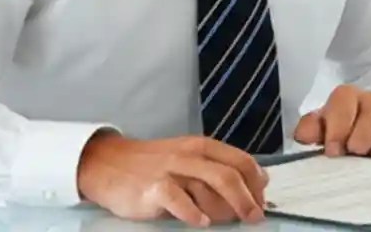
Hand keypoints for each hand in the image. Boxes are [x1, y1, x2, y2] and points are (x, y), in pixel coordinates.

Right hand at [76, 131, 268, 226]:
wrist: (108, 164)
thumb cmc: (153, 165)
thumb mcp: (187, 159)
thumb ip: (217, 169)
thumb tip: (257, 184)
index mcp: (202, 147)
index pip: (241, 161)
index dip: (257, 183)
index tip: (262, 201)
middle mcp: (189, 154)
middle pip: (229, 175)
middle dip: (248, 199)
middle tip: (255, 218)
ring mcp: (171, 170)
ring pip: (209, 187)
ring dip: (225, 210)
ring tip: (227, 222)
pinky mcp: (153, 188)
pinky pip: (179, 201)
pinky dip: (194, 214)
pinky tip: (201, 223)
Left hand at [293, 84, 370, 157]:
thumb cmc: (346, 124)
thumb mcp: (324, 124)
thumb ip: (311, 128)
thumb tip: (302, 135)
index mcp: (348, 96)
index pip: (343, 104)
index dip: (337, 130)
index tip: (333, 151)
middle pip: (366, 127)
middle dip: (357, 146)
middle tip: (353, 152)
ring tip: (369, 155)